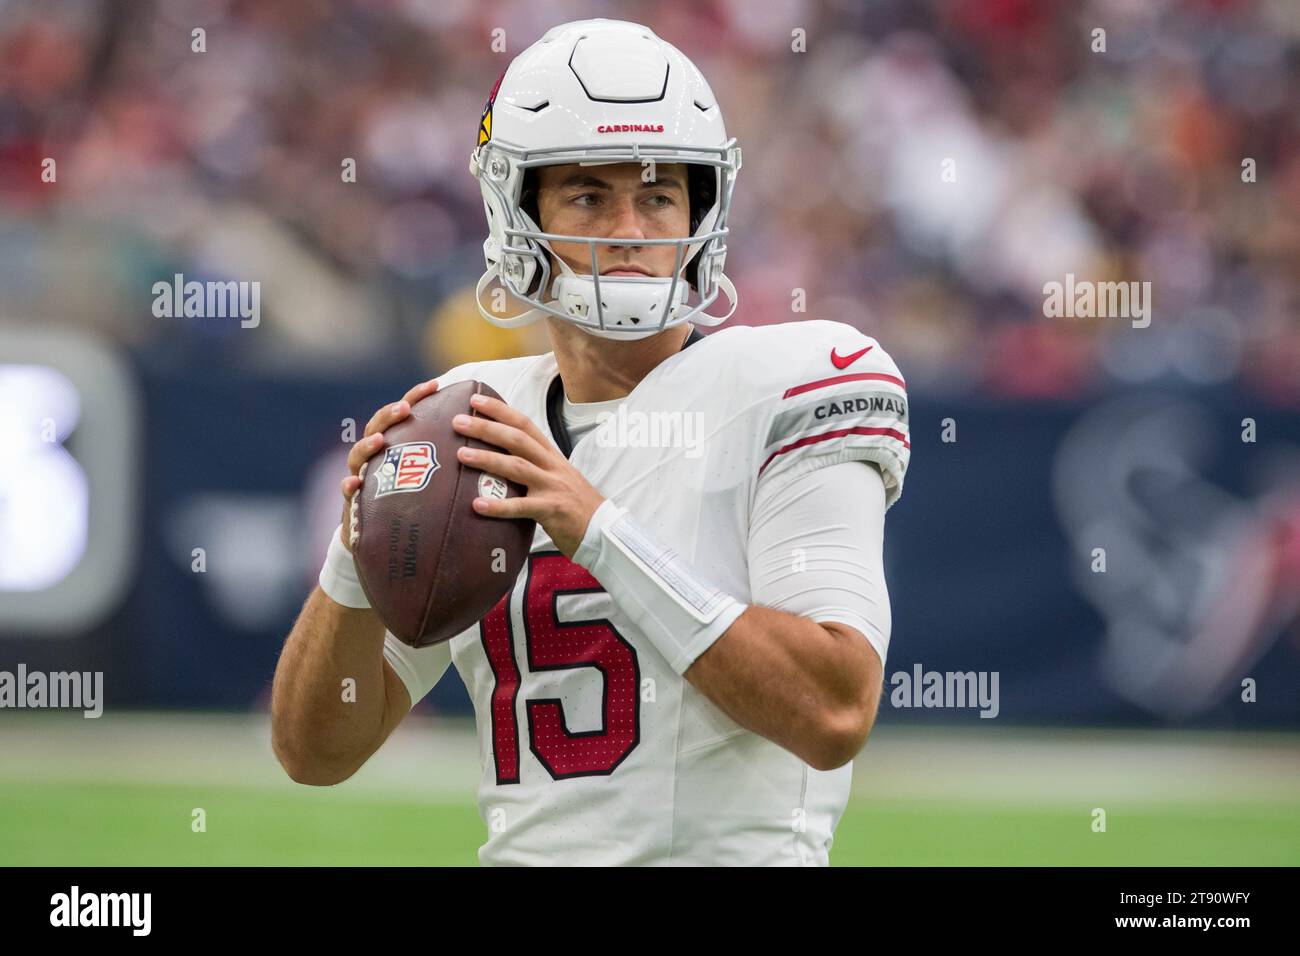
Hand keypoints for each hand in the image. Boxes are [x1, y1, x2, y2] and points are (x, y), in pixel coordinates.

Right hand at [339, 378, 440, 551]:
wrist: (385, 538)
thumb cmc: (415, 502)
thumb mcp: (434, 480)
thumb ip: (449, 461)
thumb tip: (488, 441)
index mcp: (395, 446)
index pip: (403, 415)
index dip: (416, 397)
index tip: (435, 384)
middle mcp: (374, 458)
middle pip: (376, 428)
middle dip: (389, 415)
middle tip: (405, 409)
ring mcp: (361, 478)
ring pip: (357, 456)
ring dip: (366, 446)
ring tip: (379, 440)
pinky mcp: (353, 503)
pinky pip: (347, 494)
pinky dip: (348, 487)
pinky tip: (353, 484)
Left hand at [451, 392, 605, 558]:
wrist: (602, 530)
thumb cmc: (573, 505)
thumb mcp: (556, 477)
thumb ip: (532, 466)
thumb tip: (499, 458)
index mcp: (551, 456)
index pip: (525, 425)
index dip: (500, 410)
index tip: (476, 400)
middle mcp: (552, 466)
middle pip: (517, 439)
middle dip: (487, 428)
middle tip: (458, 421)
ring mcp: (552, 487)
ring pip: (518, 467)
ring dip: (488, 459)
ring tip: (461, 455)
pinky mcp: (552, 510)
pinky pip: (522, 507)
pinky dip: (498, 506)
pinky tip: (477, 505)